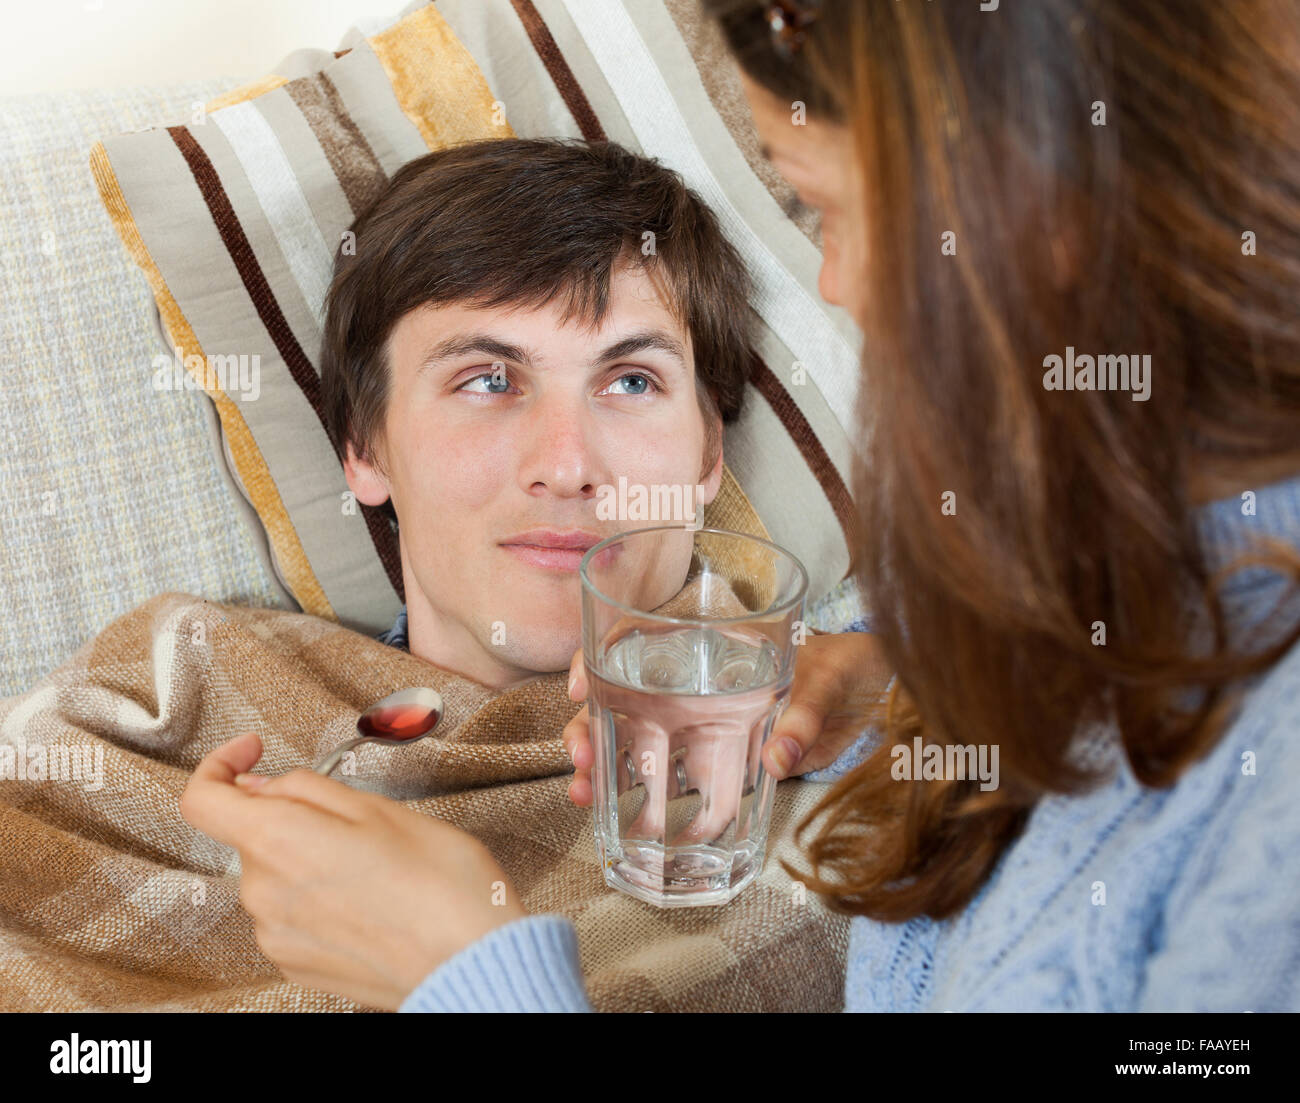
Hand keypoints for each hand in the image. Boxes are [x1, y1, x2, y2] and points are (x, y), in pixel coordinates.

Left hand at [179, 732, 527, 1010]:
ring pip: (273, 876)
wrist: (471, 964)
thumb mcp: (382, 808)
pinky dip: (318, 899)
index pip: (202, 800)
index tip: (253, 753)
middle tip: (359, 820)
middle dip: (294, 817)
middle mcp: (263, 894)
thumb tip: (261, 786)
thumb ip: (309, 789)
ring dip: (308, 860)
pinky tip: (368, 901)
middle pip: (252, 836)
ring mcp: (276, 937)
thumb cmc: (442, 885)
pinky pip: (289, 915)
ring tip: (374, 867)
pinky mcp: (296, 965)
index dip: (220, 766)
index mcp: (280, 842)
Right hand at [563, 630, 890, 807]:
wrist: (874, 695)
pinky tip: (625, 819)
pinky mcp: (721, 761)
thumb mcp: (827, 679)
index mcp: (708, 644)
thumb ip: (804, 717)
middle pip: (618, 697)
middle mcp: (693, 682)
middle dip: (586, 726)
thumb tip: (778, 759)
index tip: (580, 687)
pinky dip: (646, 797)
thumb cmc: (845, 665)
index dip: (595, 658)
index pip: (631, 638)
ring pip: (634, 739)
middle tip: (580, 760)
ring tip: (583, 794)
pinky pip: (674, 777)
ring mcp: (702, 723)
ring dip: (603, 766)